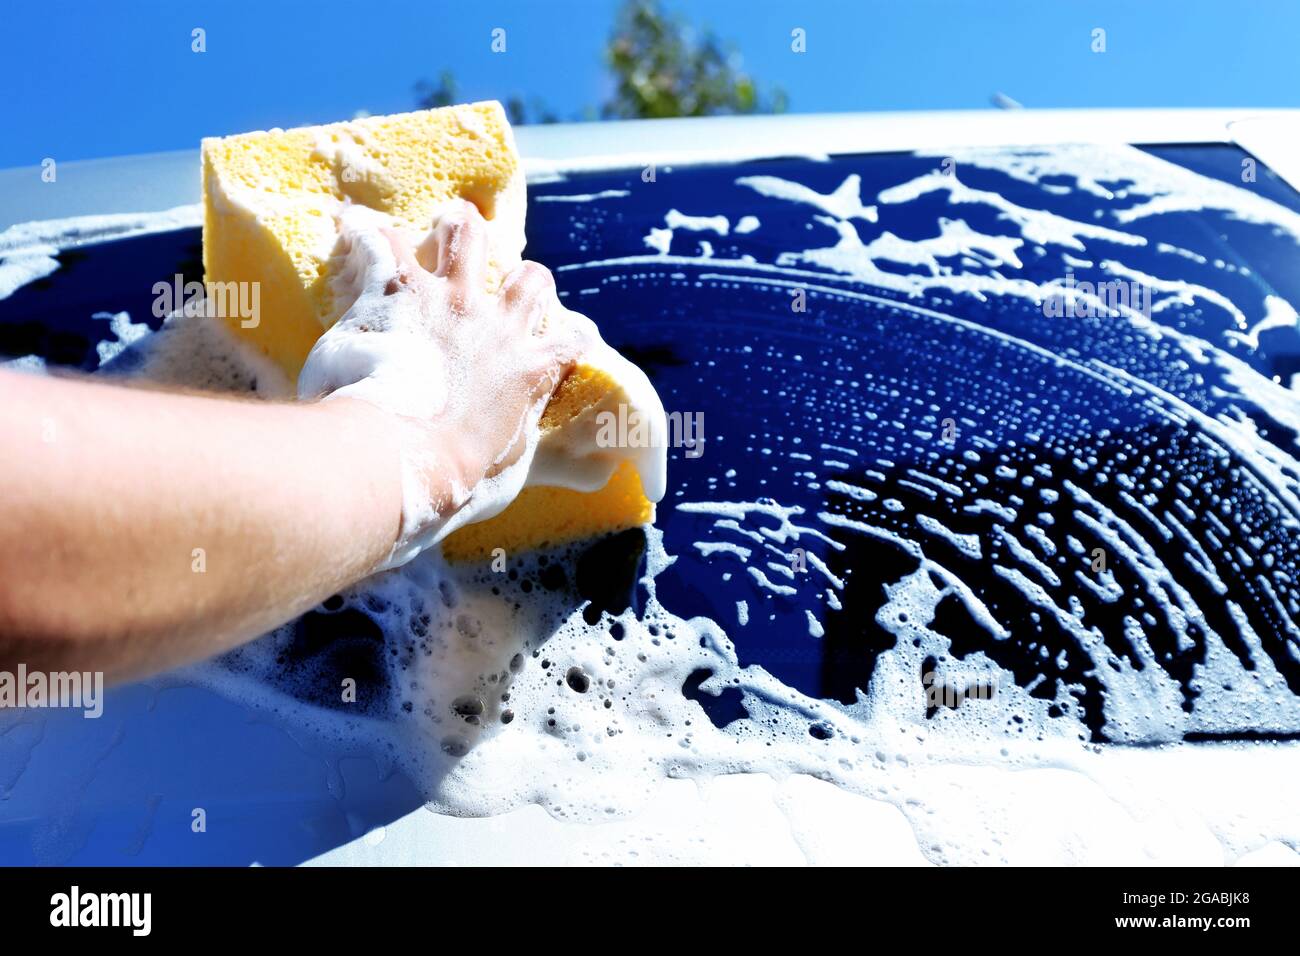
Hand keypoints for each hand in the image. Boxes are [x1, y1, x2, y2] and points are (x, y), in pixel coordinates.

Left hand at [298, 200, 589, 567]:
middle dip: (521, 276)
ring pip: (468, 237)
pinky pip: (384, 243)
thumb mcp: (511, 469)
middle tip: (505, 279)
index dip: (572, 337)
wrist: (408, 455)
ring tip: (453, 220)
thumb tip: (590, 477)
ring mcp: (451, 302)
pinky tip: (353, 222)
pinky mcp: (401, 292)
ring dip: (461, 228)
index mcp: (529, 367)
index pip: (570, 340)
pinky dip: (367, 232)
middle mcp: (498, 325)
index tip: (569, 338)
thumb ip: (536, 452)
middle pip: (529, 279)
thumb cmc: (458, 476)